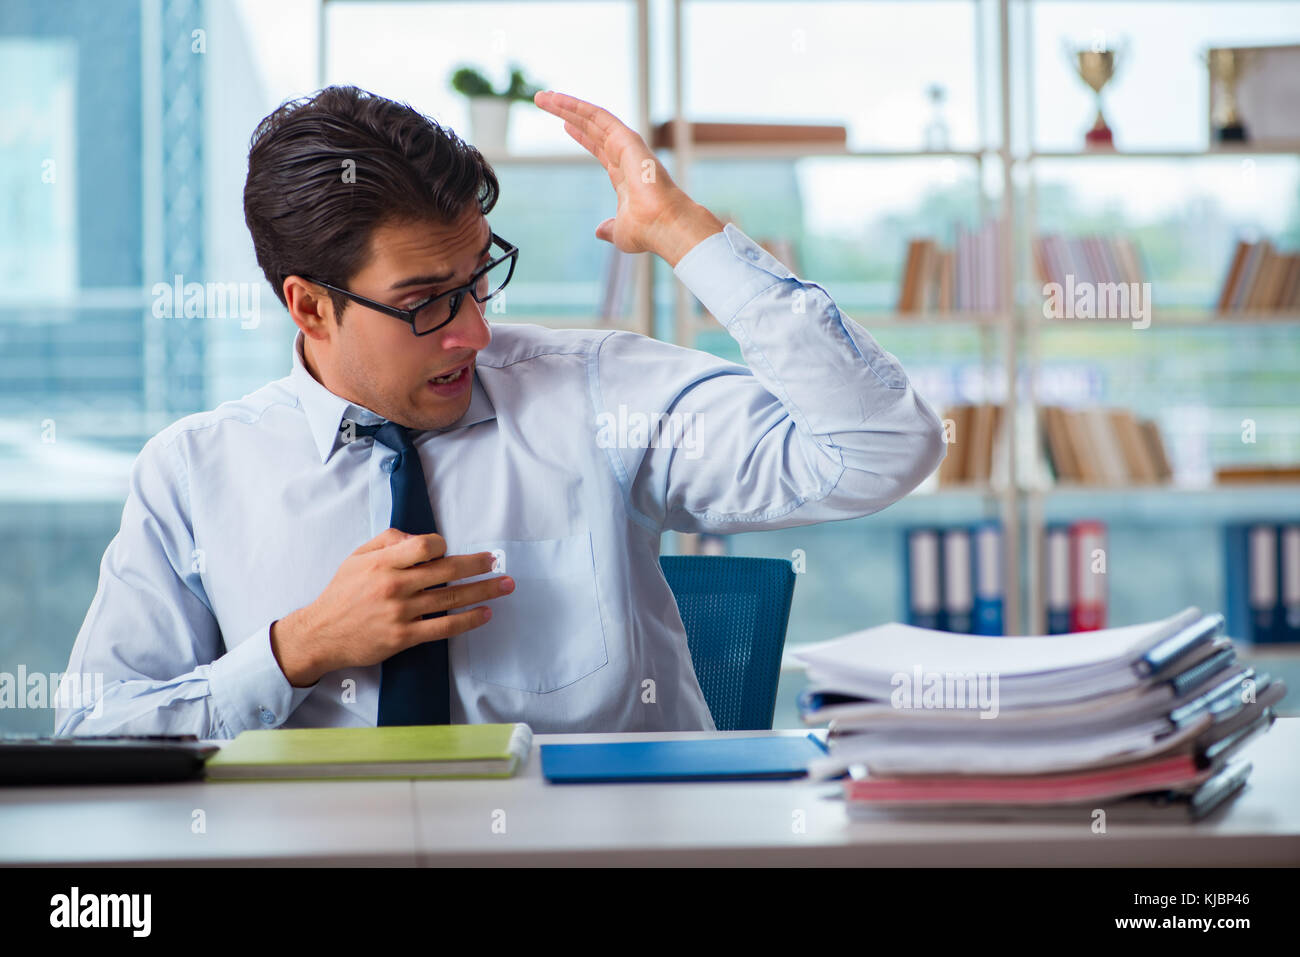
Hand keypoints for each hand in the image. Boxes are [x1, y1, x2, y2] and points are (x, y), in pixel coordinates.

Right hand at [270, 528, 513, 686]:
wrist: (322, 634)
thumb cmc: (342, 593)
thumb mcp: (357, 557)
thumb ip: (387, 541)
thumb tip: (419, 538)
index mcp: (384, 562)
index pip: (425, 545)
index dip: (442, 545)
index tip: (448, 550)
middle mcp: (394, 586)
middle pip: (447, 570)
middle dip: (478, 565)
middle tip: (496, 563)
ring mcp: (401, 613)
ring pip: (451, 598)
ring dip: (483, 591)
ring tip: (504, 586)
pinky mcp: (404, 637)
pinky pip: (444, 628)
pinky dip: (468, 621)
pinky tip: (484, 614)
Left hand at [533, 90, 722, 266]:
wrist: (663, 226)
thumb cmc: (647, 232)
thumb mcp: (620, 231)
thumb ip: (609, 228)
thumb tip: (600, 231)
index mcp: (625, 175)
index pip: (600, 149)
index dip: (582, 137)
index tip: (566, 126)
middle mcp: (626, 156)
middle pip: (593, 129)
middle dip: (569, 115)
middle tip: (546, 101)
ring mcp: (627, 146)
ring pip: (593, 118)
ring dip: (568, 105)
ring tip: (543, 97)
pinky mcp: (627, 138)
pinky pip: (598, 116)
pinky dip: (577, 106)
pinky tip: (558, 100)